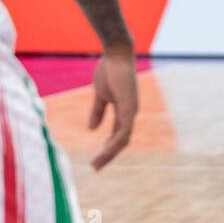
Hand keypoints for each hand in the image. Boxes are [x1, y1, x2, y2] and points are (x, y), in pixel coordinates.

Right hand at [89, 49, 137, 169]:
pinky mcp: (129, 106)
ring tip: (97, 164)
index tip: (96, 159)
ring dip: (110, 152)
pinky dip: (115, 141)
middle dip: (109, 154)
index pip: (118, 135)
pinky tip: (105, 150)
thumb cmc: (109, 70)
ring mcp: (132, 110)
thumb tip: (92, 129)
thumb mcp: (101, 95)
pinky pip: (124, 129)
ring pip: (123, 138)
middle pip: (122, 140)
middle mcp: (130, 113)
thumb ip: (98, 111)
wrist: (115, 55)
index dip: (108, 147)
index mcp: (124, 111)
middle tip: (96, 167)